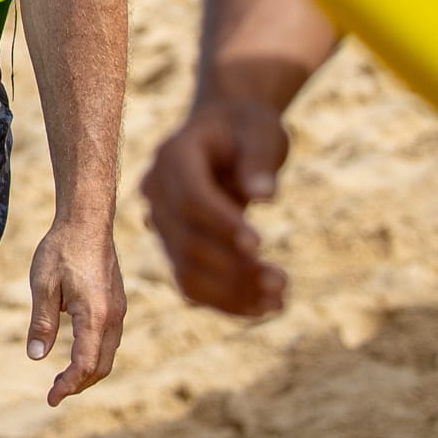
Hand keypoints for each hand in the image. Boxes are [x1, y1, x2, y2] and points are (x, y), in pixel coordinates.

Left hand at [26, 217, 125, 406]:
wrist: (87, 222)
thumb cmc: (62, 250)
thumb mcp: (43, 286)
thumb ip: (42, 323)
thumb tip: (37, 357)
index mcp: (95, 316)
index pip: (85, 365)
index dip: (68, 385)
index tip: (51, 398)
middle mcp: (113, 317)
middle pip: (101, 366)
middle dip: (79, 384)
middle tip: (54, 393)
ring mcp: (118, 310)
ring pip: (108, 354)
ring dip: (88, 371)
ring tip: (64, 379)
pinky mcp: (117, 303)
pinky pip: (109, 340)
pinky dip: (94, 355)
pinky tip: (76, 353)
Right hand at [141, 90, 292, 318]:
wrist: (227, 134)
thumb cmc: (247, 129)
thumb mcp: (260, 132)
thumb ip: (259, 159)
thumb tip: (264, 194)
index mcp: (172, 156)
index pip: (190, 198)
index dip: (220, 224)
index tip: (259, 244)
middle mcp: (156, 192)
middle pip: (186, 241)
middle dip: (233, 268)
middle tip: (281, 281)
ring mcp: (160, 223)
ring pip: (186, 270)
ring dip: (231, 293)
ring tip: (278, 300)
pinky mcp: (174, 246)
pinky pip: (191, 283)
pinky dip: (225, 301)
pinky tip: (263, 308)